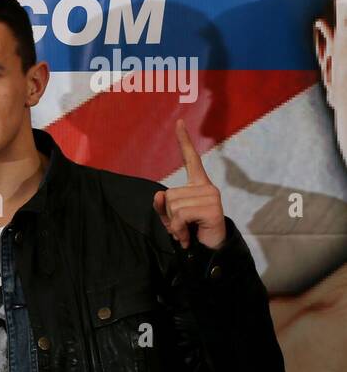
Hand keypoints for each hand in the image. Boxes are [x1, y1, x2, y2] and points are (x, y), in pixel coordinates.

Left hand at [152, 119, 226, 249]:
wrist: (209, 249)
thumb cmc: (191, 230)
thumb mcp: (171, 218)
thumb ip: (162, 206)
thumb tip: (158, 195)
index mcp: (197, 184)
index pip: (190, 159)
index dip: (183, 141)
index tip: (179, 122)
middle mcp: (206, 186)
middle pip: (169, 194)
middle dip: (169, 214)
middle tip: (182, 225)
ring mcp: (211, 196)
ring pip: (173, 205)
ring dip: (174, 223)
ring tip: (186, 230)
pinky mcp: (212, 208)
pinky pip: (180, 215)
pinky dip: (178, 229)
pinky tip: (188, 236)